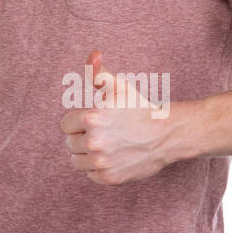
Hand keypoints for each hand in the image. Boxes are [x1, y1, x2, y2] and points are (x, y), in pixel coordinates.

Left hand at [60, 50, 172, 184]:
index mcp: (91, 118)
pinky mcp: (110, 178)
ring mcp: (102, 162)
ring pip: (77, 161)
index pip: (65, 126)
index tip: (94, 121)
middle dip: (82, 137)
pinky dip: (98, 168)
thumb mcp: (118, 86)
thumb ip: (98, 72)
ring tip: (107, 145)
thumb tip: (93, 54)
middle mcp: (94, 142)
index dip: (79, 123)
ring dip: (87, 154)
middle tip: (104, 133)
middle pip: (70, 143)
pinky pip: (90, 174)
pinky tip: (113, 157)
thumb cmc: (138, 107)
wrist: (166, 134)